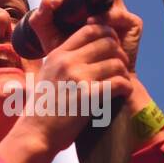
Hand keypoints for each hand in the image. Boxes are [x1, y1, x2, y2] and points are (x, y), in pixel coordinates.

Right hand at [10, 21, 133, 153]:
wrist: (37, 133)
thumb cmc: (42, 108)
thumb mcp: (46, 74)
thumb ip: (63, 60)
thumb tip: (83, 50)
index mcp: (58, 54)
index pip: (90, 30)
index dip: (107, 34)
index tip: (113, 45)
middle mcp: (68, 61)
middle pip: (107, 43)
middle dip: (119, 53)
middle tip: (121, 66)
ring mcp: (78, 77)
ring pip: (116, 63)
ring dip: (124, 72)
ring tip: (122, 82)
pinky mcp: (89, 96)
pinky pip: (119, 83)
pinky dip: (126, 87)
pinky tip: (124, 92)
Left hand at [26, 0, 143, 71]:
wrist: (92, 83)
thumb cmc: (71, 59)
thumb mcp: (50, 39)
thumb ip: (41, 21)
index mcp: (82, 1)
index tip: (52, 1)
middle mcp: (102, 2)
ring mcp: (119, 10)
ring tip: (75, 0)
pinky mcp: (132, 23)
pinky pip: (120, 13)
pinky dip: (106, 16)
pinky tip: (92, 22)